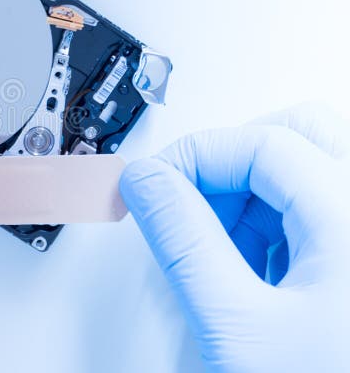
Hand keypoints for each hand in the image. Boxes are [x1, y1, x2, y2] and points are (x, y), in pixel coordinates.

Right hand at [120, 104, 349, 371]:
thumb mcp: (239, 330)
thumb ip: (183, 242)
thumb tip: (148, 185)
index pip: (263, 143)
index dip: (195, 156)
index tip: (151, 186)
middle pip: (300, 137)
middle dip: (228, 162)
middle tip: (184, 200)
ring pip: (310, 171)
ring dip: (248, 195)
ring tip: (214, 247)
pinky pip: (319, 213)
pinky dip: (273, 226)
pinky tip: (251, 270)